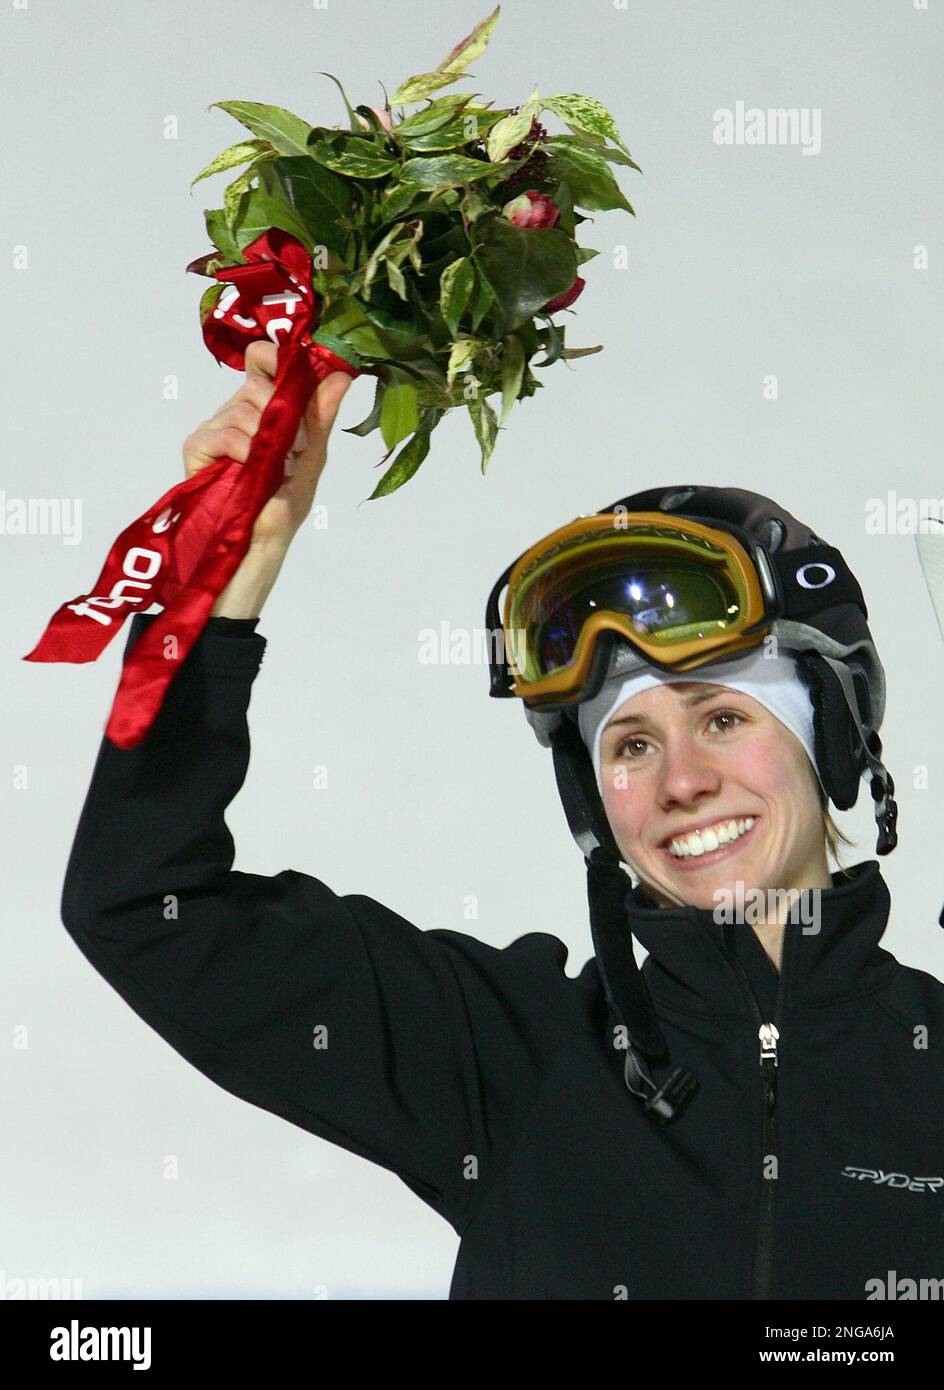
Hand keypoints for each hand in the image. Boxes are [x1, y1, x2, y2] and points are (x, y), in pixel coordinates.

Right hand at [182, 339, 353, 552]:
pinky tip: (251, 468)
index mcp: (263, 408)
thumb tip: (342, 376)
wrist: (263, 539)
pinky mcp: (197, 447)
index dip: (273, 356)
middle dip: (281, 412)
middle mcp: (237, 412)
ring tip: (276, 466)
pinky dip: (243, 450)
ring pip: (241, 408)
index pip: (260, 360)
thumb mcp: (312, 454)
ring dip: (266, 438)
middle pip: (256, 384)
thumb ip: (322, 414)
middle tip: (294, 446)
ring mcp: (215, 428)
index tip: (294, 371)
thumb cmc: (284, 501)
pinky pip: (223, 433)